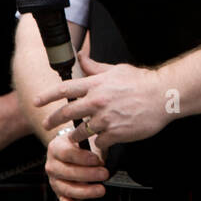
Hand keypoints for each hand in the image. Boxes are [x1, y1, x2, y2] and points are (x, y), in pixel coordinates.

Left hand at [34, 52, 170, 147]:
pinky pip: (99, 142)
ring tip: (73, 138)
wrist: (164, 96)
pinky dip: (99, 143)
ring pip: (80, 132)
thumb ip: (95, 67)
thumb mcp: (117, 70)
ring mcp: (105, 119)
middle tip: (47, 124)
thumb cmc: (143, 82)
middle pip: (66, 112)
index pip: (65, 88)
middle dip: (53, 119)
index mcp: (96, 84)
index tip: (36, 101)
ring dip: (75, 136)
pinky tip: (102, 142)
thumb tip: (81, 57)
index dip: (47, 95)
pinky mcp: (115, 133)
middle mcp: (97, 101)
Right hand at [45, 129, 107, 200]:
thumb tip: (107, 144)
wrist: (71, 148)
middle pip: (67, 172)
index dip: (82, 157)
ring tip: (101, 190)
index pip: (66, 153)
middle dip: (88, 174)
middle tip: (105, 174)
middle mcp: (52, 165)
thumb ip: (94, 140)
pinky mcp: (59, 194)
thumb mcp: (85, 136)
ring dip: (85, 191)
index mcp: (56, 148)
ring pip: (67, 189)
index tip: (97, 159)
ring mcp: (54, 181)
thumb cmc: (82, 142)